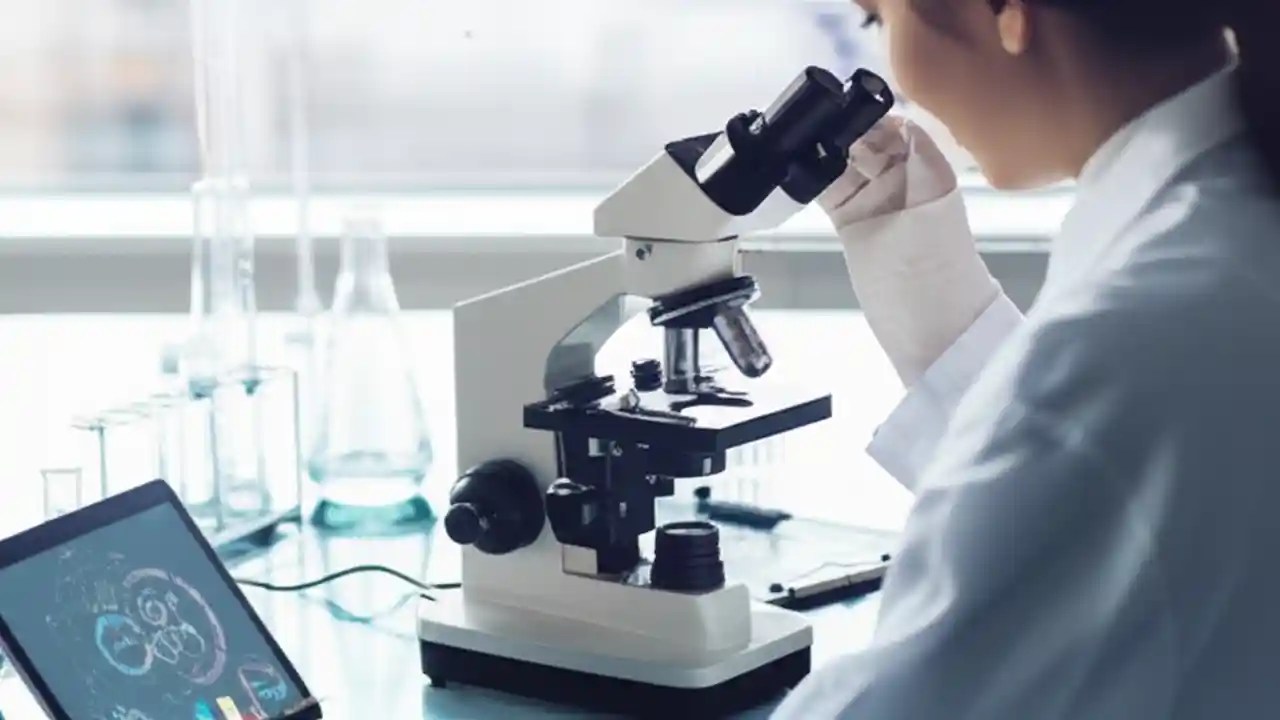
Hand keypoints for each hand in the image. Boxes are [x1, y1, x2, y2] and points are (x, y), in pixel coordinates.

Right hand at [819, 117, 1002, 386]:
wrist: (929, 321)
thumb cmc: (939, 263)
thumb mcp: (935, 196)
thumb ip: (919, 152)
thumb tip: (900, 116)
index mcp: (926, 166)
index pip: (894, 124)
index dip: (871, 113)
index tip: (846, 105)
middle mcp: (900, 179)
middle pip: (864, 138)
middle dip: (844, 127)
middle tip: (820, 124)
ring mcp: (873, 200)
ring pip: (841, 160)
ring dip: (824, 148)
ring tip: (804, 140)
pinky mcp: (850, 221)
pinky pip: (826, 188)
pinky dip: (810, 175)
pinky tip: (796, 164)